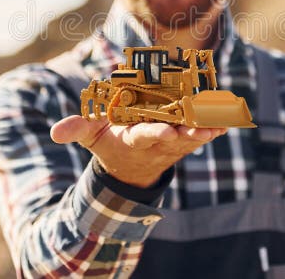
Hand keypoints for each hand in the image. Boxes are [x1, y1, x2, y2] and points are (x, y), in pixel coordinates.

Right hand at [51, 116, 225, 187]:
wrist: (130, 166)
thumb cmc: (109, 143)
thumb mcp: (90, 136)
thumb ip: (76, 130)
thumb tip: (55, 132)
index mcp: (135, 139)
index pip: (147, 136)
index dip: (158, 133)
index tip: (169, 131)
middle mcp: (158, 142)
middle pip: (177, 136)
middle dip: (191, 132)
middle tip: (205, 127)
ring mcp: (175, 142)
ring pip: (194, 135)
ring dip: (207, 129)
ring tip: (222, 121)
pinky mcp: (186, 139)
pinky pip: (202, 133)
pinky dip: (215, 127)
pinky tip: (229, 120)